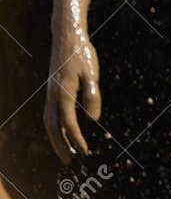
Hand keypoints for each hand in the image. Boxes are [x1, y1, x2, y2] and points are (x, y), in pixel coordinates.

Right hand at [45, 30, 100, 162]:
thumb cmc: (82, 54)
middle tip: (68, 161)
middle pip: (52, 125)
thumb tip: (93, 119)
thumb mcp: (92, 74)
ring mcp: (50, 92)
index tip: (86, 152)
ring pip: (49, 120)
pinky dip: (56, 127)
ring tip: (67, 152)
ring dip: (57, 138)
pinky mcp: (52, 90)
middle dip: (60, 144)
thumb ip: (92, 96)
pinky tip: (65, 134)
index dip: (76, 138)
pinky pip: (51, 113)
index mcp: (63, 91)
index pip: (68, 121)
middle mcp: (52, 94)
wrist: (67, 36)